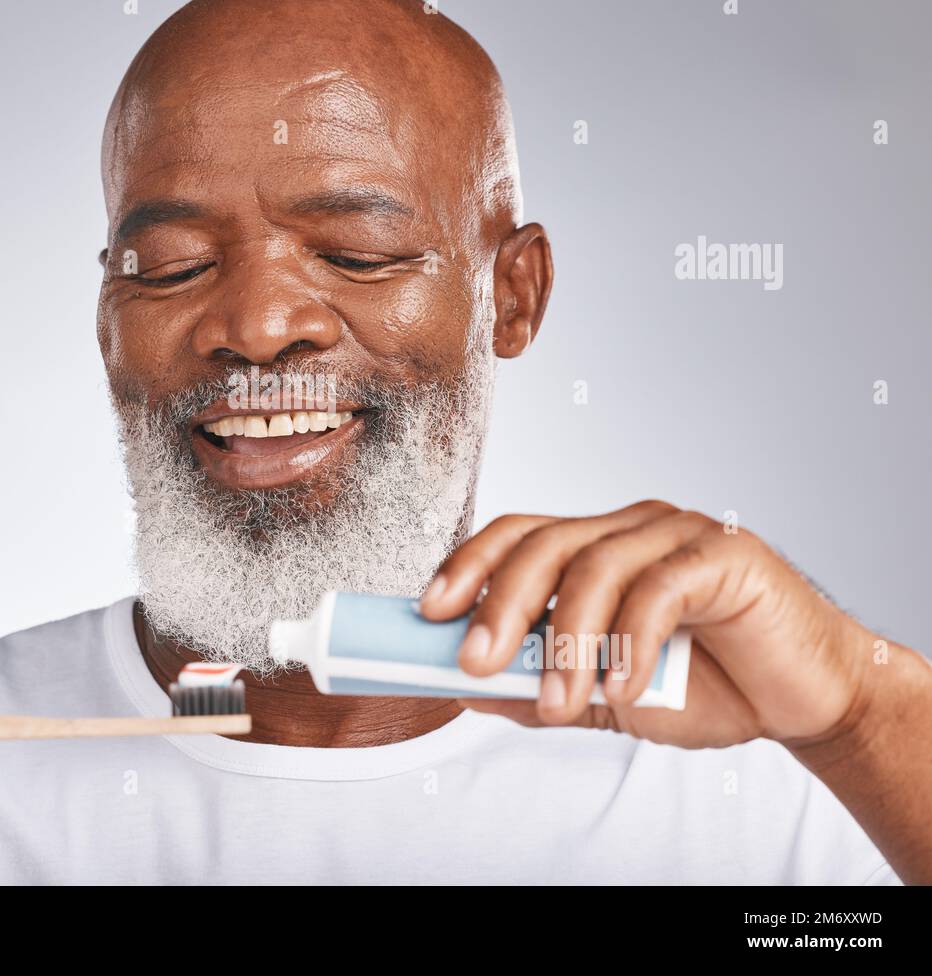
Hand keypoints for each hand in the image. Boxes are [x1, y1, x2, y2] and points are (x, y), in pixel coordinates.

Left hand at [419, 500, 880, 748]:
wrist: (804, 700)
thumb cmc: (705, 685)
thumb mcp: (604, 695)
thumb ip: (542, 688)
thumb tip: (468, 689)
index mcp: (594, 547)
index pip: (518, 536)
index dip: (468, 566)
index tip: (428, 612)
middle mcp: (628, 529)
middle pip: (544, 542)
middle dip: (500, 603)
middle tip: (475, 661)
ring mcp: (677, 534)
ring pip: (597, 566)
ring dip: (566, 641)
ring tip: (561, 704)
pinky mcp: (726, 553)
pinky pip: (661, 588)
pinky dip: (633, 640)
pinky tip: (626, 688)